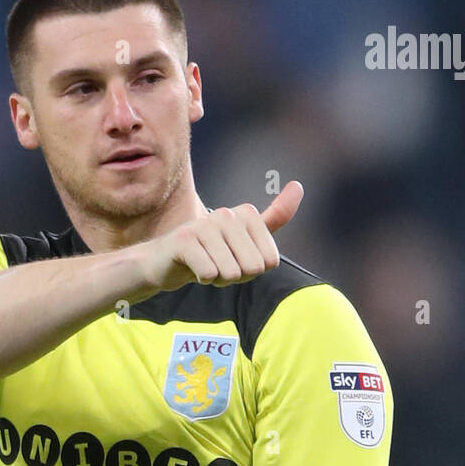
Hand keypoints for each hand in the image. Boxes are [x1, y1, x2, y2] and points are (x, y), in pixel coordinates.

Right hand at [137, 181, 303, 292]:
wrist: (166, 262)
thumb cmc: (210, 253)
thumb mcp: (246, 237)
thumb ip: (274, 217)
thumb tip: (298, 186)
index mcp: (245, 214)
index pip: (269, 261)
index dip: (253, 271)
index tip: (235, 260)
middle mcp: (226, 214)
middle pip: (252, 268)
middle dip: (236, 277)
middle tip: (218, 265)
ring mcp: (204, 225)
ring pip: (231, 272)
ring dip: (218, 279)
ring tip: (205, 266)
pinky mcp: (185, 240)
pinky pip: (209, 273)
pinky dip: (203, 279)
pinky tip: (193, 269)